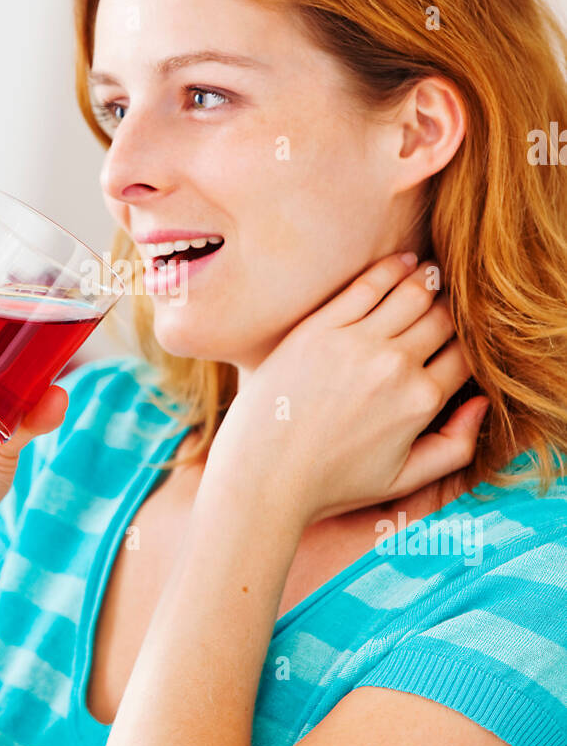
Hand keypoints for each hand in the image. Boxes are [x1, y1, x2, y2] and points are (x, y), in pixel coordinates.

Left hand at [207, 252, 488, 525]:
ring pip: (413, 293)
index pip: (467, 354)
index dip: (470, 342)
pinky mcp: (319, 327)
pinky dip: (392, 268)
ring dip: (430, 280)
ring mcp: (356, 343)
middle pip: (445, 318)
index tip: (460, 337)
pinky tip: (402, 263)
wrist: (263, 477)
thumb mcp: (405, 480)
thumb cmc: (332, 483)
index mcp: (421, 402)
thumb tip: (482, 402)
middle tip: (447, 303)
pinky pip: (368, 284)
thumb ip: (456, 446)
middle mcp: (395, 367)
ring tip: (432, 275)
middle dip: (453, 309)